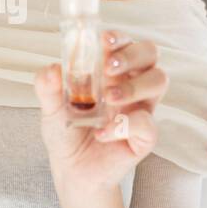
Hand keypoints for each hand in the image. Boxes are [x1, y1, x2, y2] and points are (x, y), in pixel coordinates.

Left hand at [35, 30, 165, 194]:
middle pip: (150, 54)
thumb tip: (51, 70)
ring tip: (109, 97)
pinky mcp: (144, 136)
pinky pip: (147, 124)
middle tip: (108, 66)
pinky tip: (102, 132)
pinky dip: (124, 126)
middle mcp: (131, 85)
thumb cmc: (66, 132)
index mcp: (111, 72)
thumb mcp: (50, 108)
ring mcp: (140, 109)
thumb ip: (47, 88)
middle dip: (132, 54)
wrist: (71, 170)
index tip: (103, 39)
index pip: (125, 43)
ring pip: (158, 81)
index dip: (119, 37)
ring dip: (134, 85)